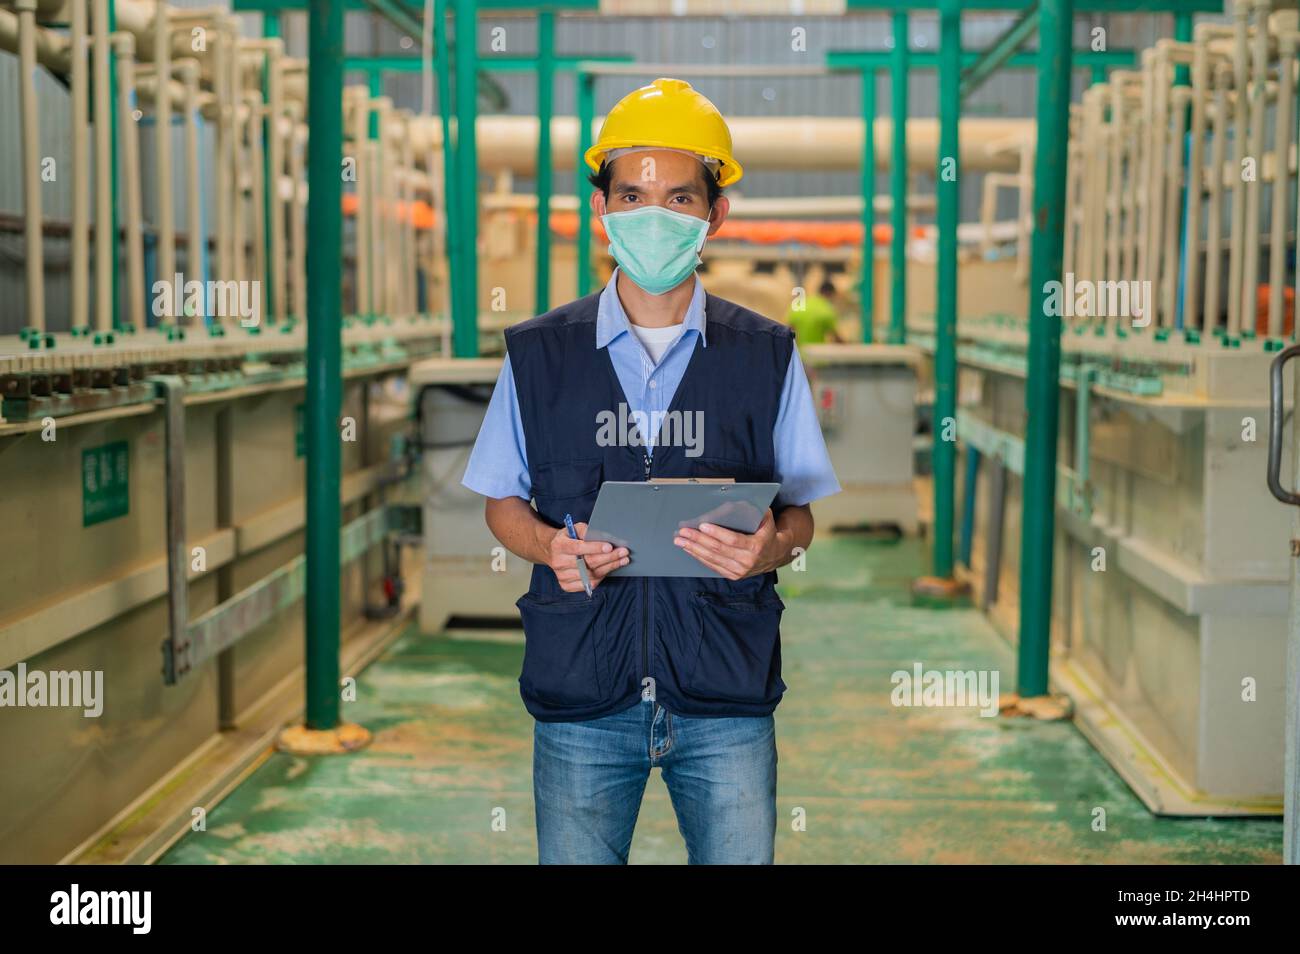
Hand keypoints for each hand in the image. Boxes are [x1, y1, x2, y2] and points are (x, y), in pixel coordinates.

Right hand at [544, 521, 628, 592]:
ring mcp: (562, 576)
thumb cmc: (567, 539)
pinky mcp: (566, 586)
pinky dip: (601, 577)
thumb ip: (584, 530)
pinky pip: (589, 584)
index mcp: (559, 546)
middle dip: (608, 558)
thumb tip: (600, 535)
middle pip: (587, 563)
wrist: (551, 552)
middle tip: (623, 552)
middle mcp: (559, 562)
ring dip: (609, 568)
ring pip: (591, 575)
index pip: (578, 548)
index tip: (610, 546)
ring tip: (622, 561)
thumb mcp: (572, 528)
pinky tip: (609, 569)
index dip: (595, 548)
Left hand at [673, 509, 788, 580]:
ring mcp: (739, 570)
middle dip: (698, 540)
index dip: (717, 533)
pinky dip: (699, 557)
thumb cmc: (766, 533)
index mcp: (755, 546)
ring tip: (680, 540)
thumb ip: (754, 511)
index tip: (702, 525)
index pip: (732, 540)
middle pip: (718, 550)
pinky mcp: (732, 575)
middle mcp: (746, 561)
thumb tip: (737, 500)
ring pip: (712, 559)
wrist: (774, 555)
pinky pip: (712, 566)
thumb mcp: (766, 520)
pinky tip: (689, 549)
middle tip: (683, 532)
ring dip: (694, 549)